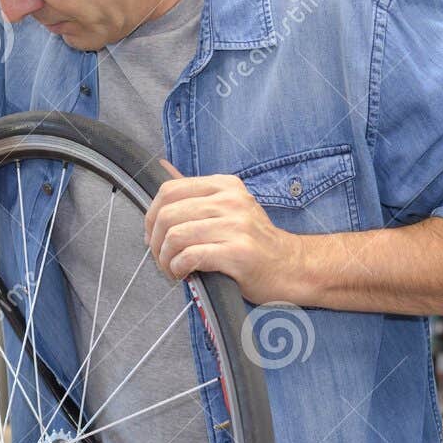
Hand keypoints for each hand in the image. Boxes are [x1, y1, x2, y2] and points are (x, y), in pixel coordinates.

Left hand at [144, 171, 307, 303]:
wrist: (291, 266)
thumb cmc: (255, 241)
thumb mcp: (231, 207)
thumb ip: (198, 194)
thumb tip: (163, 168)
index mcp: (225, 185)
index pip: (169, 191)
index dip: (151, 216)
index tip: (154, 237)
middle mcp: (231, 201)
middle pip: (167, 214)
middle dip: (155, 242)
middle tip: (161, 259)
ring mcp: (236, 225)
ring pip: (176, 236)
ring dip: (165, 259)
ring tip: (172, 269)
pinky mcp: (238, 252)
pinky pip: (190, 256)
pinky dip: (179, 268)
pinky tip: (185, 274)